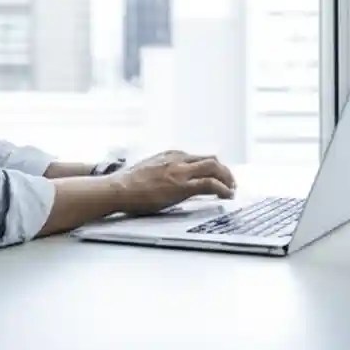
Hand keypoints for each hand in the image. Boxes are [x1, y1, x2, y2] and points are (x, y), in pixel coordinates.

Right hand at [112, 150, 236, 214]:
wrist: (119, 188)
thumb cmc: (128, 183)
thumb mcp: (150, 169)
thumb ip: (164, 171)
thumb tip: (171, 181)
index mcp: (171, 154)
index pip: (199, 157)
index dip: (213, 167)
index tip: (218, 176)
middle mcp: (179, 159)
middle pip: (211, 159)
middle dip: (224, 171)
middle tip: (231, 183)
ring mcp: (181, 171)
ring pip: (214, 168)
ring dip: (227, 179)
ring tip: (231, 190)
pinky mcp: (181, 185)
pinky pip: (209, 184)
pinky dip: (223, 188)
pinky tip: (227, 195)